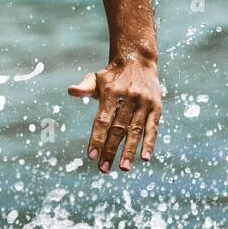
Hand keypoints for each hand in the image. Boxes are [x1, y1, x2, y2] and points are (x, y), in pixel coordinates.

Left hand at [67, 58, 161, 172]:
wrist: (137, 60)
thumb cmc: (112, 75)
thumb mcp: (96, 78)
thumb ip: (84, 87)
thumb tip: (71, 91)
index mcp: (110, 92)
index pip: (102, 120)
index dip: (97, 138)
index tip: (92, 156)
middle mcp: (128, 98)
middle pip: (118, 129)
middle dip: (110, 150)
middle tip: (103, 169)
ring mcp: (143, 102)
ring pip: (136, 131)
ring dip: (129, 151)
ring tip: (124, 168)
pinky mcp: (156, 106)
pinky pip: (152, 128)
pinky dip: (150, 143)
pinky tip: (145, 158)